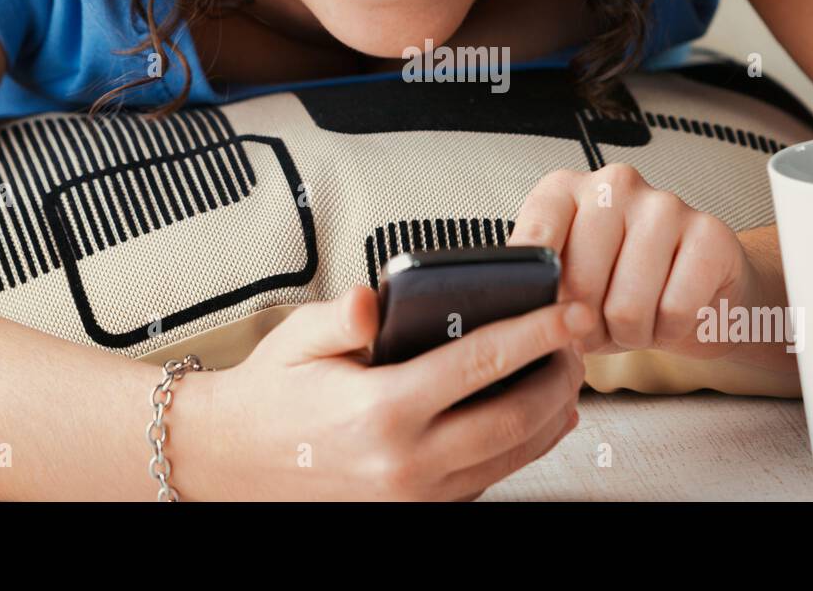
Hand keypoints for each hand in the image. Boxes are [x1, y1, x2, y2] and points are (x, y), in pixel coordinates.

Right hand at [208, 285, 593, 500]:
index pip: (480, 365)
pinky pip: (490, 479)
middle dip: (559, 376)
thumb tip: (375, 299)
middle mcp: (405, 463)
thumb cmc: (272, 393)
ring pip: (513, 457)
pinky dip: (524, 446)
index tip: (568, 311)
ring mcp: (415, 497)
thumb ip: (342, 316)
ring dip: (553, 414)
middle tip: (578, 340)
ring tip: (567, 372)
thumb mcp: (298, 338)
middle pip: (515, 418)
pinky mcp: (419, 512)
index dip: (535, 334)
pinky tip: (537, 414)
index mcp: (380, 411)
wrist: (234, 462)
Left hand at [507, 163, 761, 357]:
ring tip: (639, 321)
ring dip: (631, 334)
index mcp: (567, 189)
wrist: (700, 295)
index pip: (536, 236)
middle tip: (602, 325)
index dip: (538, 290)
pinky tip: (673, 314)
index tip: (545, 312)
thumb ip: (539, 285)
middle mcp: (614, 184)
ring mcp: (665, 204)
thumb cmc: (623, 289)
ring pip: (627, 305)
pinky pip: (675, 311)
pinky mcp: (710, 233)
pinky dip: (671, 331)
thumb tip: (518, 311)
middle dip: (589, 326)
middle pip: (580, 281)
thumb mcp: (568, 285)